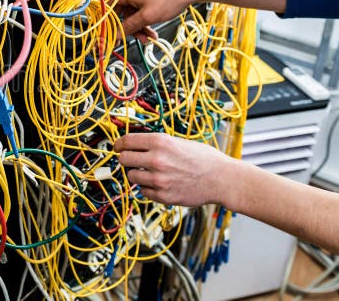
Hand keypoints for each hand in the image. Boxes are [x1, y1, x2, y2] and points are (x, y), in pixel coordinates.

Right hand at [112, 0, 200, 41]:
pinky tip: (153, 30)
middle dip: (129, 28)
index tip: (111, 35)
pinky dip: (145, 21)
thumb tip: (117, 34)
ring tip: (150, 37)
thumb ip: (129, 26)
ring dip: (140, 27)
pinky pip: (141, 11)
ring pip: (132, 15)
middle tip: (136, 39)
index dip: (107, 23)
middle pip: (121, 14)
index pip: (106, 8)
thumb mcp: (147, 16)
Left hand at [114, 133, 233, 206]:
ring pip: (132, 176)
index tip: (117, 147)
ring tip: (151, 173)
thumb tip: (136, 144)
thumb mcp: (179, 141)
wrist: (221, 179)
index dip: (119, 144)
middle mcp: (156, 160)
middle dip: (125, 159)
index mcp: (160, 142)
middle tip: (131, 160)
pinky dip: (148, 188)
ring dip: (137, 174)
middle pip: (123, 159)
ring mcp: (158, 179)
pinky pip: (143, 191)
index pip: (126, 141)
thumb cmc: (204, 158)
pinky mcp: (162, 196)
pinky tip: (160, 183)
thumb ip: (157, 143)